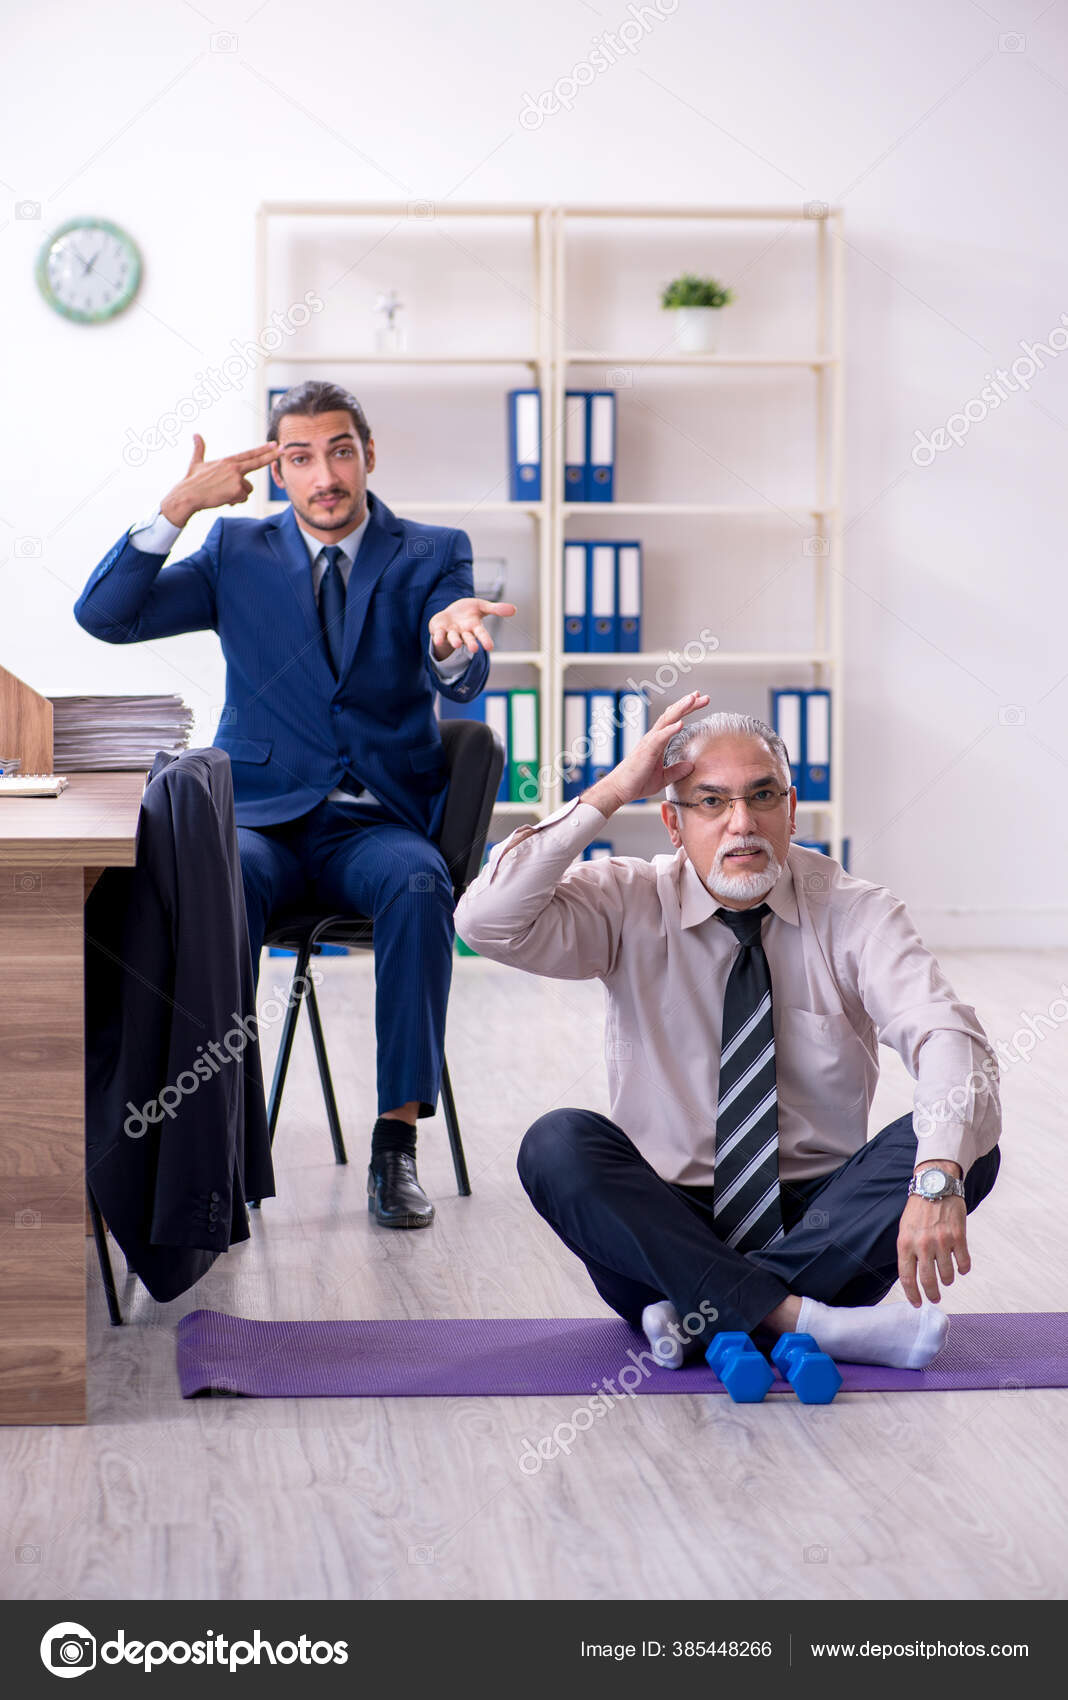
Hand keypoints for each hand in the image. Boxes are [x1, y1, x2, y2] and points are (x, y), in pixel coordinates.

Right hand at [160, 434, 279, 526]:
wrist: (188, 495)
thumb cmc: (191, 480)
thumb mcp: (196, 462)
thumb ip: (199, 449)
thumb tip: (195, 434)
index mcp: (227, 461)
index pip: (249, 454)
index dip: (263, 449)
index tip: (274, 444)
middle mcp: (234, 467)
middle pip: (258, 462)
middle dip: (272, 456)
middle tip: (283, 449)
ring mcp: (236, 478)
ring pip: (248, 488)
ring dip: (238, 494)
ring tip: (223, 493)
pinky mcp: (237, 490)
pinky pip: (243, 498)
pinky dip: (234, 501)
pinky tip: (223, 498)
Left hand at [429, 596, 516, 660]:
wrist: (450, 614)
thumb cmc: (468, 612)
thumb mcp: (482, 607)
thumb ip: (497, 609)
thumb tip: (515, 610)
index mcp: (474, 627)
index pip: (482, 634)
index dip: (485, 640)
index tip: (490, 647)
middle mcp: (463, 632)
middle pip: (468, 639)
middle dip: (471, 644)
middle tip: (474, 649)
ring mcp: (451, 632)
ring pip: (453, 638)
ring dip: (455, 641)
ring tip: (457, 644)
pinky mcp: (439, 630)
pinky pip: (439, 635)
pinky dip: (438, 638)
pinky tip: (437, 640)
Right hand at [581, 689, 710, 816]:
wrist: (619, 790)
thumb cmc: (636, 783)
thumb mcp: (662, 778)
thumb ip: (676, 771)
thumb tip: (691, 766)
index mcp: (656, 742)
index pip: (673, 720)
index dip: (685, 709)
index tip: (697, 700)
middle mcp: (652, 738)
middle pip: (672, 715)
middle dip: (687, 704)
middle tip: (702, 696)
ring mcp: (649, 742)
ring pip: (666, 720)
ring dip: (680, 709)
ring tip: (692, 699)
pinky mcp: (646, 750)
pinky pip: (659, 737)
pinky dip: (670, 729)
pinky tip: (680, 723)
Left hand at [897, 1194, 970, 1305]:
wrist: (936, 1185)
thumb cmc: (918, 1209)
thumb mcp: (904, 1230)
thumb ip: (908, 1252)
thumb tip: (911, 1277)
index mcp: (905, 1243)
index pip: (907, 1277)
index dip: (912, 1294)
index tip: (917, 1303)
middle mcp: (923, 1244)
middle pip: (928, 1281)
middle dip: (932, 1294)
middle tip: (935, 1298)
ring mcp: (941, 1241)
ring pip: (947, 1275)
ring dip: (948, 1279)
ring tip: (947, 1277)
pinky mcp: (958, 1237)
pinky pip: (963, 1263)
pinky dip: (963, 1269)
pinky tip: (961, 1267)